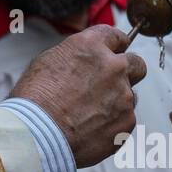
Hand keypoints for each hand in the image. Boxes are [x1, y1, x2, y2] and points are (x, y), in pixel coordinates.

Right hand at [9, 25, 146, 167]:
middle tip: (111, 85)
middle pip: (136, 64)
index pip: (116, 36)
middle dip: (127, 72)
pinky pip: (125, 120)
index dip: (115, 46)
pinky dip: (112, 125)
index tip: (115, 53)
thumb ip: (76, 56)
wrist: (37, 134)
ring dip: (116, 102)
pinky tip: (91, 130)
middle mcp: (114, 67)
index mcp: (92, 47)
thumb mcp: (48, 62)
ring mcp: (124, 96)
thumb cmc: (35, 100)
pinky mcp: (127, 122)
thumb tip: (85, 61)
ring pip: (130, 96)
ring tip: (90, 115)